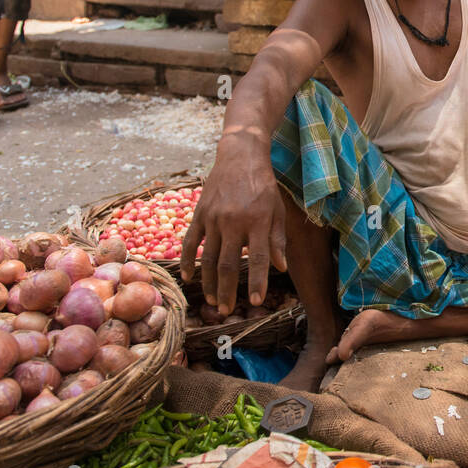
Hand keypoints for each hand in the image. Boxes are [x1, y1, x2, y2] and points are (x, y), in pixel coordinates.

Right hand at [180, 144, 287, 316]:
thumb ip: (277, 240)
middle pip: (228, 264)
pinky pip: (189, 242)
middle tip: (226, 311)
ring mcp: (213, 218)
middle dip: (227, 291)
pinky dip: (187, 261)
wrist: (240, 157)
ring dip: (209, 283)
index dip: (257, 282)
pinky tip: (188, 278)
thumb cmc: (263, 186)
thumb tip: (280, 269)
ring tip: (211, 301)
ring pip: (208, 258)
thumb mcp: (278, 211)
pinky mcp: (199, 214)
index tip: (255, 302)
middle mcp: (234, 222)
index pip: (258, 259)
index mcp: (257, 221)